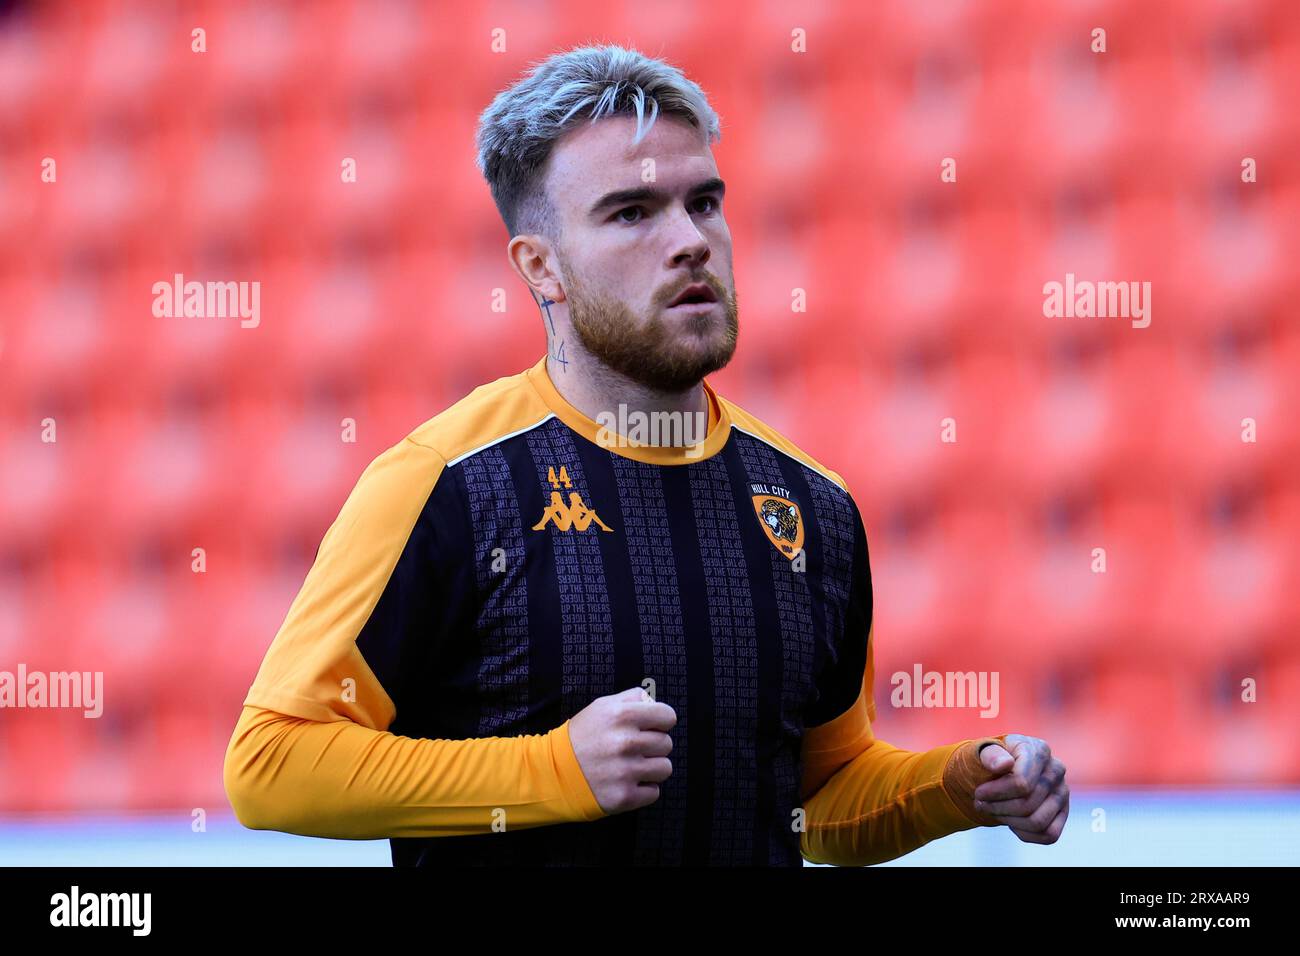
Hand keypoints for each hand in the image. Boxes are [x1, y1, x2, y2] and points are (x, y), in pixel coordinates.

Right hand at [567, 686, 676, 814]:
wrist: (556, 771)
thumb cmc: (583, 736)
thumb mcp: (602, 706)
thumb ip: (632, 698)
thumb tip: (655, 703)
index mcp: (622, 715)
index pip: (668, 716)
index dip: (661, 721)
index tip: (651, 727)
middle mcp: (625, 742)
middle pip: (667, 743)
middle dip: (653, 745)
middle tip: (634, 748)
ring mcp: (625, 771)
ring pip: (665, 768)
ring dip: (652, 768)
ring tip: (632, 765)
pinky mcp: (624, 796)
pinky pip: (654, 792)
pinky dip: (643, 789)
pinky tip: (626, 781)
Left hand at [971, 734, 1067, 843]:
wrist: (996, 771)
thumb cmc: (989, 760)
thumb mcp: (983, 751)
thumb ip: (990, 755)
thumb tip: (1005, 764)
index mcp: (1039, 750)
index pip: (1021, 783)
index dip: (995, 793)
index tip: (978, 793)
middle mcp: (1056, 769)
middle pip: (1027, 804)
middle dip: (997, 808)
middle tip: (981, 804)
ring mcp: (1062, 792)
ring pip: (1038, 822)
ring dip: (1008, 820)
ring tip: (993, 810)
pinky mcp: (1063, 812)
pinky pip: (1049, 835)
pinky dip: (1025, 833)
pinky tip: (1010, 820)